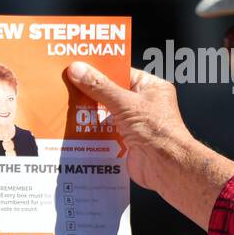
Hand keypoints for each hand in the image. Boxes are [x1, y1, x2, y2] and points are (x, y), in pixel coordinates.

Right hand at [62, 60, 233, 228]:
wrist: (165, 167)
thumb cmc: (157, 132)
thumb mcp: (124, 103)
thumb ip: (100, 87)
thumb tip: (79, 70)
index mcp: (150, 87)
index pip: (121, 73)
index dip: (99, 70)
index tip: (78, 67)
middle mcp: (142, 104)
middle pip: (110, 93)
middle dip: (90, 93)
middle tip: (67, 86)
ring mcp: (133, 123)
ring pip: (104, 114)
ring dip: (88, 113)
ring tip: (67, 106)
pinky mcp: (125, 141)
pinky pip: (103, 132)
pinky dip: (90, 131)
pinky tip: (75, 128)